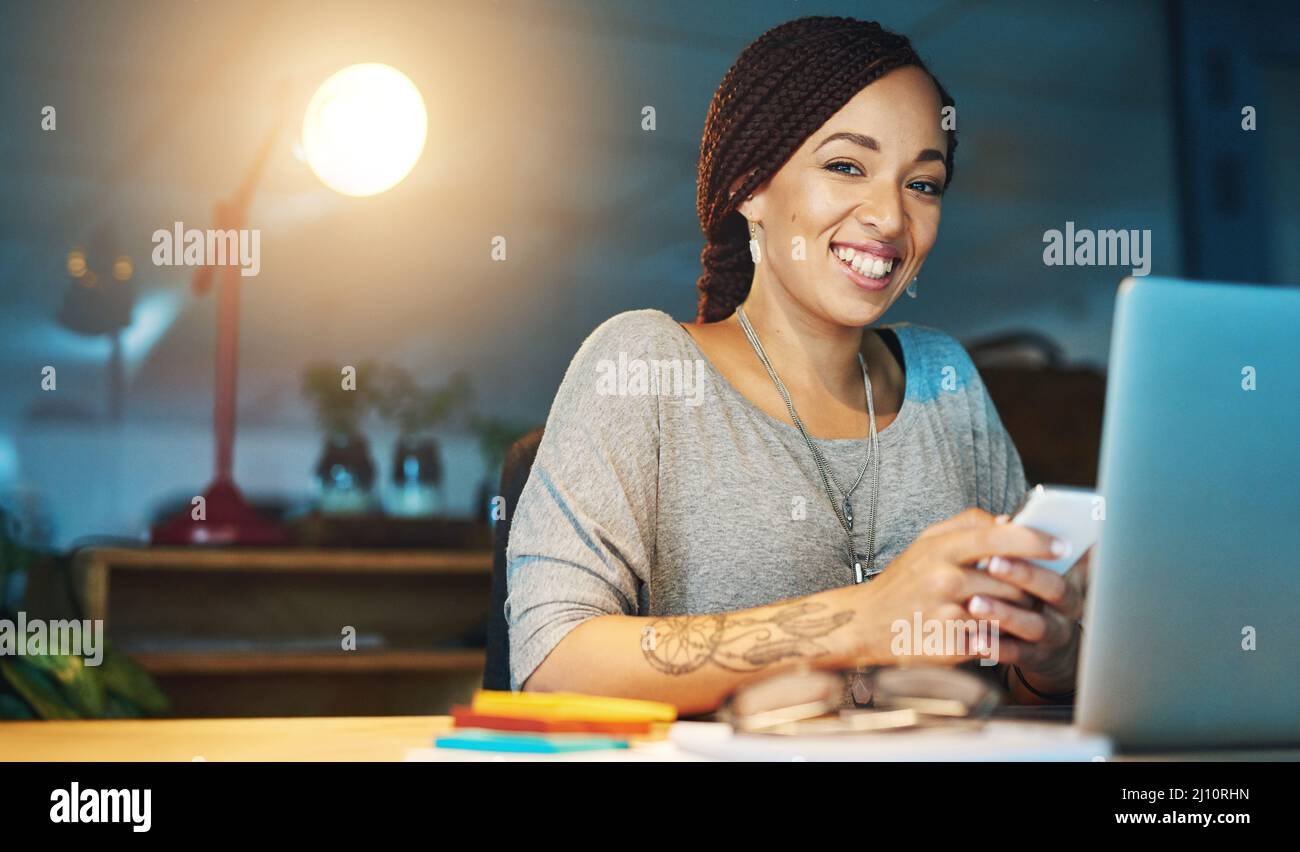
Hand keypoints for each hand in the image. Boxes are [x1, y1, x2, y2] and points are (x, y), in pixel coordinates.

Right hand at [854, 508, 1065, 666]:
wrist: (865, 624)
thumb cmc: (903, 582)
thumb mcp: (926, 542)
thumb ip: (968, 525)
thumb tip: (1010, 521)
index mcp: (941, 549)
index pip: (999, 536)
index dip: (1036, 540)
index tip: (1062, 544)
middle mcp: (944, 578)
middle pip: (1012, 580)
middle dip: (1028, 585)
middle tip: (1031, 588)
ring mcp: (947, 613)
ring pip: (1007, 610)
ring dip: (1015, 611)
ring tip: (1007, 609)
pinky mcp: (950, 645)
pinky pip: (993, 638)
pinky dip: (996, 634)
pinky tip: (986, 631)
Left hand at [968, 543, 1091, 690]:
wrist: (1040, 646)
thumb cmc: (1029, 596)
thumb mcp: (1030, 570)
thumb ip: (1017, 545)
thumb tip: (1003, 520)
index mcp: (1067, 577)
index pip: (1062, 556)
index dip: (1039, 546)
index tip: (1014, 531)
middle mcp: (1066, 606)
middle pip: (1053, 588)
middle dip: (1023, 575)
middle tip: (992, 564)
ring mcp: (1052, 635)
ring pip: (1034, 624)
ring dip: (1005, 613)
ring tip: (975, 604)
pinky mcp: (1034, 658)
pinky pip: (1017, 654)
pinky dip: (996, 647)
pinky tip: (975, 640)